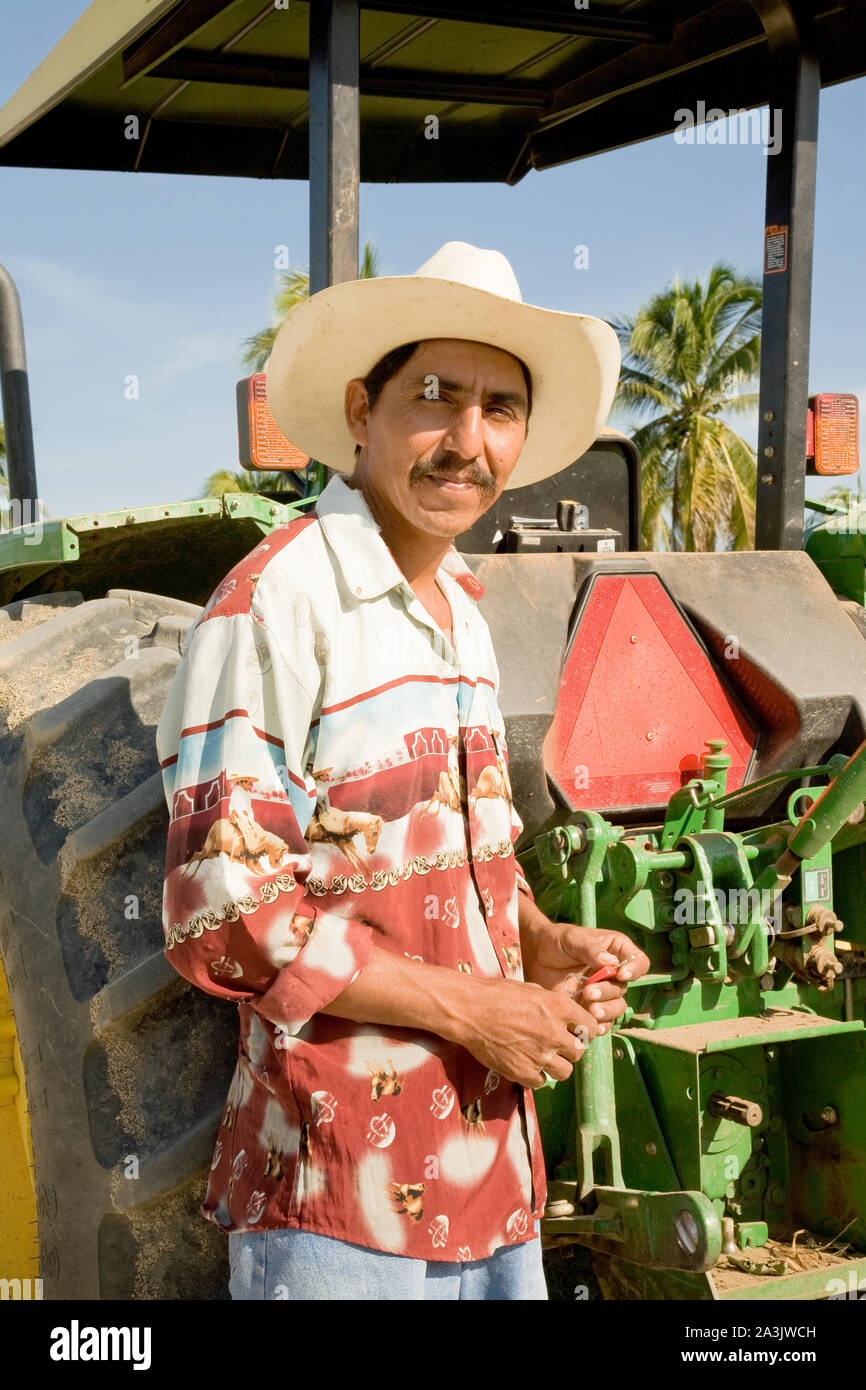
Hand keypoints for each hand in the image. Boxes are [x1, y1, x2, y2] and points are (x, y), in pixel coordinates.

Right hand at [456, 976, 598, 1089]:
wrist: (470, 1010)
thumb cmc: (497, 995)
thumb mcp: (532, 990)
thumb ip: (552, 1004)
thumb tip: (566, 1014)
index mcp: (559, 1007)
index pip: (590, 1027)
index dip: (584, 1031)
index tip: (576, 1033)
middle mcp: (554, 1032)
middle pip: (579, 1051)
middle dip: (570, 1050)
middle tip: (557, 1046)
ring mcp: (540, 1055)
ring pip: (565, 1072)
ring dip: (557, 1066)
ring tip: (544, 1058)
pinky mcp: (523, 1072)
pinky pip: (541, 1082)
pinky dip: (536, 1076)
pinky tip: (526, 1064)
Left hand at [521, 916, 649, 1030]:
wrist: (535, 956)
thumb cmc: (557, 940)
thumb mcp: (573, 938)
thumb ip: (591, 949)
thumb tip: (611, 963)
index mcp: (616, 951)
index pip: (639, 962)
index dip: (635, 970)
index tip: (621, 975)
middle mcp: (614, 973)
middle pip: (624, 988)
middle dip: (608, 993)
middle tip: (589, 992)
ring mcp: (603, 992)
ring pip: (617, 1007)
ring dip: (607, 1011)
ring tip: (590, 1009)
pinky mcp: (591, 1007)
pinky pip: (604, 1021)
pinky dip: (601, 1026)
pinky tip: (593, 1026)